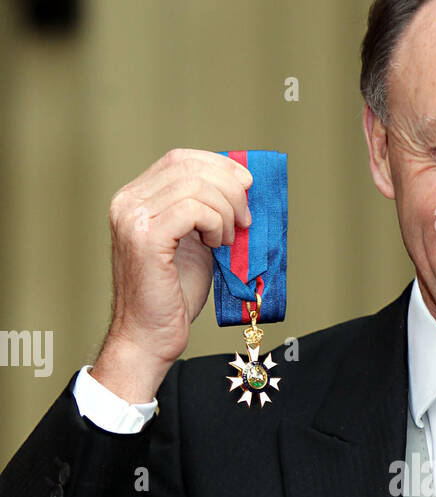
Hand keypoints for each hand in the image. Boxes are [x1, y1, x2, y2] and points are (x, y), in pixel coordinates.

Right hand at [92, 148, 252, 400]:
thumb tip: (241, 185)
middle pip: (189, 166)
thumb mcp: (195, 242)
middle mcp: (127, 202)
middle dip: (229, 187)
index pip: (180, 159)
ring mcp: (133, 218)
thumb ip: (207, 212)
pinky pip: (194, 209)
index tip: (246, 185)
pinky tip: (217, 246)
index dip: (219, 165)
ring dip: (225, 210)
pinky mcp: (146, 238)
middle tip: (245, 219)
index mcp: (135, 198)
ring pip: (195, 186)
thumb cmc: (173, 296)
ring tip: (228, 241)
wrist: (149, 337)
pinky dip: (216, 224)